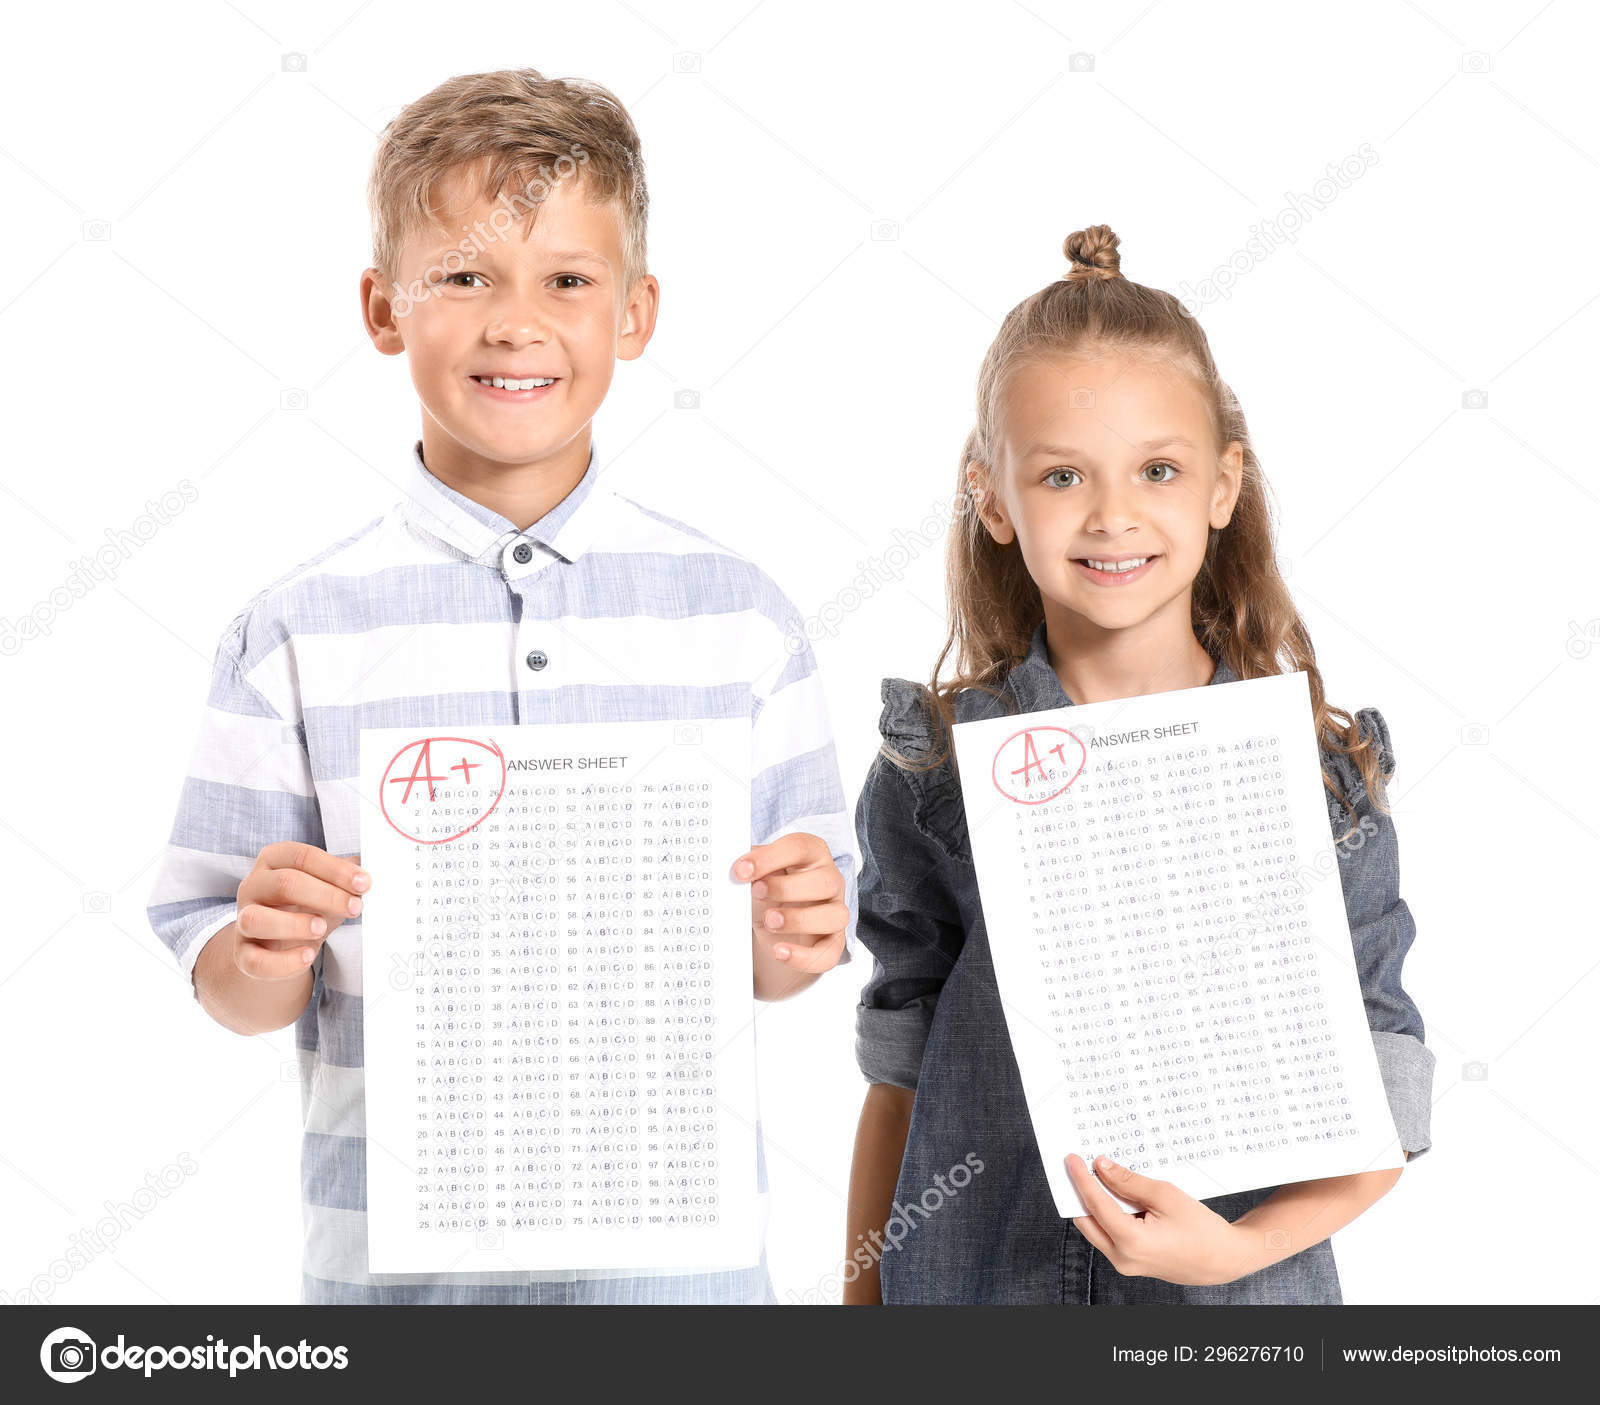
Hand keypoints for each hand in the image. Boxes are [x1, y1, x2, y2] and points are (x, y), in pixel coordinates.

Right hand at [233, 842, 369, 980]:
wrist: (279, 945)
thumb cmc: (306, 908)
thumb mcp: (327, 889)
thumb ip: (345, 878)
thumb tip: (370, 864)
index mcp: (273, 861)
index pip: (302, 856)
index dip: (335, 869)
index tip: (364, 883)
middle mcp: (252, 886)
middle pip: (284, 883)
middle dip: (325, 895)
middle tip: (354, 907)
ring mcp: (243, 920)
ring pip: (256, 919)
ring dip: (293, 924)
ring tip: (322, 928)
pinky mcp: (242, 954)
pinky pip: (255, 960)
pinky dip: (282, 962)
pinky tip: (307, 956)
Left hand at [733, 832, 848, 974]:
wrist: (774, 927)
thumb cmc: (769, 891)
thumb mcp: (758, 875)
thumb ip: (750, 867)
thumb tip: (735, 867)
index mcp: (812, 855)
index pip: (800, 847)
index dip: (769, 858)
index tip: (741, 870)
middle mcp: (830, 880)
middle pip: (824, 880)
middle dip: (787, 888)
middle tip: (757, 893)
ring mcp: (835, 912)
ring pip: (835, 915)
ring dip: (799, 920)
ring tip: (769, 921)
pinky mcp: (832, 943)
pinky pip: (829, 953)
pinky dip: (803, 956)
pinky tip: (779, 951)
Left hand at [1065, 1153, 1250, 1286]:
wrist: (1223, 1259)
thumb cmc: (1200, 1228)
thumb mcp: (1165, 1196)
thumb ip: (1129, 1182)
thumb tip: (1102, 1167)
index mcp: (1131, 1242)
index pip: (1095, 1204)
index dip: (1080, 1178)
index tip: (1071, 1159)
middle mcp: (1122, 1258)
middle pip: (1086, 1220)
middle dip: (1080, 1192)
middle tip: (1079, 1166)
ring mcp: (1125, 1264)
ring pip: (1096, 1229)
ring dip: (1094, 1204)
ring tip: (1099, 1176)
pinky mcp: (1131, 1263)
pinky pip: (1109, 1235)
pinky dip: (1107, 1215)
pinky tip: (1115, 1196)